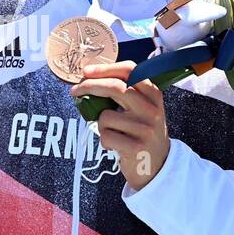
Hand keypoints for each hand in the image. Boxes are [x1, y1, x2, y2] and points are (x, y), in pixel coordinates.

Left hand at [68, 61, 169, 190]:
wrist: (158, 165)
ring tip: (114, 132)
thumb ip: (124, 94)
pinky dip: (104, 140)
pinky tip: (116, 145)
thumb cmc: (142, 132)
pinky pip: (105, 135)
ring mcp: (145, 128)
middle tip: (75, 91)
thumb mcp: (143, 109)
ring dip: (101, 124)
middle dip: (89, 86)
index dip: (105, 69)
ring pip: (105, 116)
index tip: (86, 72)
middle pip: (115, 87)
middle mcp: (152, 109)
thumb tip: (89, 81)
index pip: (130, 70)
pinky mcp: (135, 147)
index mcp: (153, 95)